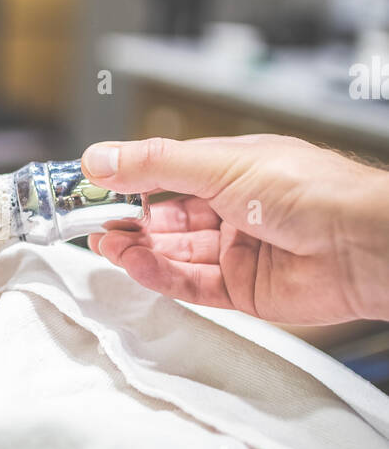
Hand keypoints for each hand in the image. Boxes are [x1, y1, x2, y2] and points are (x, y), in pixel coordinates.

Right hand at [80, 134, 388, 324]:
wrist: (360, 243)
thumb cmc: (312, 189)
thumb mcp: (220, 163)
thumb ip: (154, 165)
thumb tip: (100, 158)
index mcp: (232, 169)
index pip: (165, 175)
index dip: (126, 181)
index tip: (89, 184)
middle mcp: (234, 210)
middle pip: (165, 218)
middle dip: (127, 220)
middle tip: (88, 220)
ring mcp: (238, 251)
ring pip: (173, 253)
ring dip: (137, 249)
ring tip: (104, 244)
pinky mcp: (243, 291)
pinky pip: (190, 285)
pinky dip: (160, 275)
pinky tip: (134, 264)